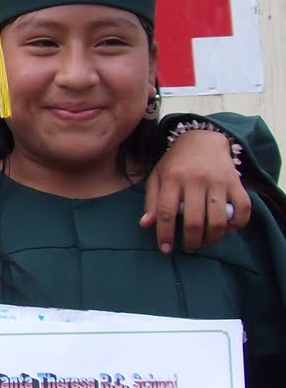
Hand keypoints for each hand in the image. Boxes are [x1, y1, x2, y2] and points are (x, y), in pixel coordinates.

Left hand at [141, 129, 248, 252]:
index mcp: (172, 178)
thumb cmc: (176, 163)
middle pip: (194, 220)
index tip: (166, 249)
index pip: (166, 212)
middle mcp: (195, 179)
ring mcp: (218, 181)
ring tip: (206, 241)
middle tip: (189, 248)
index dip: (165, 234)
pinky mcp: (236, 181)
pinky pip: (242, 208)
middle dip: (191, 241)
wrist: (202, 139)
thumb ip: (151, 201)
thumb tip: (145, 225)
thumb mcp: (157, 177)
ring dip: (212, 238)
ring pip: (218, 219)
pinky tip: (227, 228)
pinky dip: (237, 224)